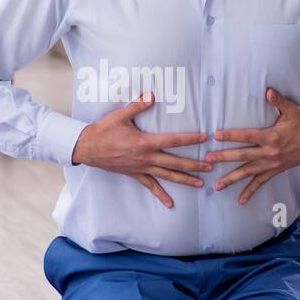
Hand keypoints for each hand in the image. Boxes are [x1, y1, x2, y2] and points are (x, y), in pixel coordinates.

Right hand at [71, 89, 211, 208]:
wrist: (87, 148)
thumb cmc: (103, 131)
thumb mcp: (121, 115)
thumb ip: (138, 105)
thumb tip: (152, 95)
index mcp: (145, 143)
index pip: (173, 141)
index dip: (190, 139)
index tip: (205, 138)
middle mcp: (146, 158)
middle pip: (176, 162)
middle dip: (195, 164)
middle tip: (211, 166)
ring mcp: (141, 168)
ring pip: (167, 176)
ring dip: (185, 180)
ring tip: (201, 184)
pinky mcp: (135, 174)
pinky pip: (150, 186)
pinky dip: (161, 195)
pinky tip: (170, 204)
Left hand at [206, 87, 299, 204]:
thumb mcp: (292, 109)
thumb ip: (278, 101)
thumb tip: (267, 91)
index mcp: (272, 136)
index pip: (247, 136)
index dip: (231, 135)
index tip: (216, 135)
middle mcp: (270, 152)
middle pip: (243, 156)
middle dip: (224, 157)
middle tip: (207, 160)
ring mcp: (273, 164)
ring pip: (248, 172)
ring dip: (232, 179)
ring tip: (217, 186)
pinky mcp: (276, 170)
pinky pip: (261, 183)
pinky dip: (250, 192)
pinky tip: (241, 200)